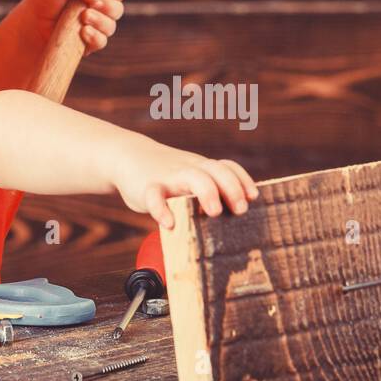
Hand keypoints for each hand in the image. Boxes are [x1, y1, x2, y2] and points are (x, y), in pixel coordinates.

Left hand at [17, 0, 124, 54]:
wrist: (29, 28)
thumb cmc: (42, 1)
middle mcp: (95, 11)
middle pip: (117, 9)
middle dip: (110, 6)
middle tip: (95, 4)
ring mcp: (93, 29)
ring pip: (110, 26)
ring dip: (101, 21)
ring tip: (84, 17)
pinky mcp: (87, 46)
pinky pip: (101, 42)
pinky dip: (95, 36)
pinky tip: (83, 32)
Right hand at [114, 141, 259, 229]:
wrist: (126, 156)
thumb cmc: (164, 174)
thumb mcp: (188, 177)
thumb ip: (205, 192)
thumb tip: (230, 220)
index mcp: (201, 167)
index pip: (227, 167)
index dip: (242, 180)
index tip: (253, 197)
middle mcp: (189, 169)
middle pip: (215, 170)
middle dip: (231, 188)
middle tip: (240, 210)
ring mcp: (169, 176)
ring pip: (192, 176)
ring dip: (207, 192)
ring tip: (214, 212)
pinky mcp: (147, 186)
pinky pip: (155, 195)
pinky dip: (162, 209)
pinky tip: (169, 224)